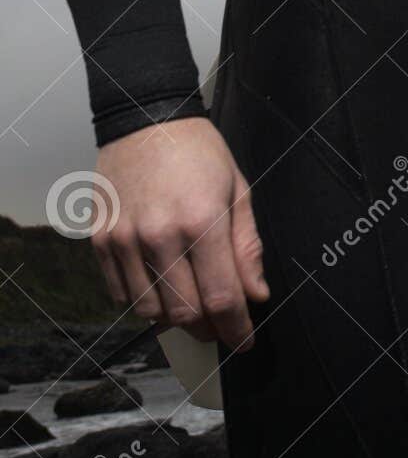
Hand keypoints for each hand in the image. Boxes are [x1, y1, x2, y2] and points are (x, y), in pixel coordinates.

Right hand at [92, 118, 269, 354]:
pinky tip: (161, 288)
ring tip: (193, 308)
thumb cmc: (197, 151)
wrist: (146, 117)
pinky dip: (143, 302)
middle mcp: (159, 236)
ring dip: (175, 320)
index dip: (236, 328)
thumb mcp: (237, 190)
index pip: (221, 298)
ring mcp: (125, 240)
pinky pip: (120, 294)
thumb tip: (256, 294)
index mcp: (201, 221)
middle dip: (209, 329)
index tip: (244, 340)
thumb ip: (246, 246)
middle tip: (221, 326)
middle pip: (185, 313)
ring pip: (150, 311)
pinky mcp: (102, 241)